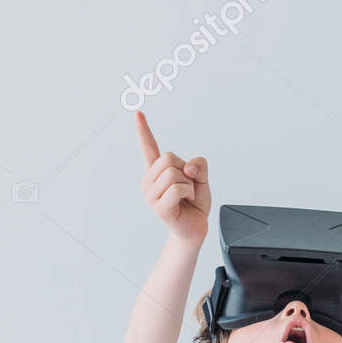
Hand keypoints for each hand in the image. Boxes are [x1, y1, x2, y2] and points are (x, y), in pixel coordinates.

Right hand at [135, 111, 209, 244]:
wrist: (195, 228)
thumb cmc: (195, 204)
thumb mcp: (202, 179)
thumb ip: (200, 166)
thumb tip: (189, 166)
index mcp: (157, 171)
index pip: (149, 148)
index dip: (144, 131)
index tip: (138, 114)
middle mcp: (150, 181)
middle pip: (168, 157)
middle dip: (185, 169)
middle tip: (188, 186)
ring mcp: (151, 194)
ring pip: (173, 172)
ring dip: (189, 183)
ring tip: (187, 195)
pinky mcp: (158, 207)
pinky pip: (178, 188)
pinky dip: (189, 192)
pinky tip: (186, 201)